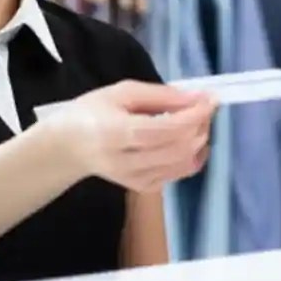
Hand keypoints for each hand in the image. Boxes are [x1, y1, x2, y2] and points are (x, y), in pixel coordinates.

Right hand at [53, 81, 215, 191]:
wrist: (70, 146)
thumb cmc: (94, 112)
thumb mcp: (123, 92)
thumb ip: (162, 95)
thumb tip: (199, 98)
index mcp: (115, 133)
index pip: (164, 130)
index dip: (193, 116)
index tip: (210, 99)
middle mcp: (125, 162)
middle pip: (178, 149)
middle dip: (200, 126)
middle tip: (204, 107)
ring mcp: (135, 179)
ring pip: (183, 164)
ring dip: (200, 140)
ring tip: (197, 121)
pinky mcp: (143, 188)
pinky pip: (179, 173)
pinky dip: (192, 155)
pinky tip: (189, 140)